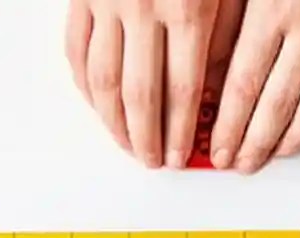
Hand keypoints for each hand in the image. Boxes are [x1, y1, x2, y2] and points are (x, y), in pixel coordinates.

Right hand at [67, 0, 231, 168]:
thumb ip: (223, 34)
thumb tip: (217, 92)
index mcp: (186, 7)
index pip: (182, 90)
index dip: (179, 131)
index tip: (180, 156)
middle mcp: (142, 7)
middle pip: (140, 94)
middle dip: (146, 137)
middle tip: (152, 159)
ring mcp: (107, 2)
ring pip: (103, 79)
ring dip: (113, 121)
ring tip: (126, 142)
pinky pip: (76, 50)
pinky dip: (86, 85)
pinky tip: (99, 105)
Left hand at [210, 0, 299, 173]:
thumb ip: (226, 16)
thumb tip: (204, 69)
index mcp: (274, 8)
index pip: (242, 86)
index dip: (227, 127)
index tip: (215, 149)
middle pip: (277, 106)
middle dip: (253, 145)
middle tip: (238, 163)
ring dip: (291, 143)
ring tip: (272, 157)